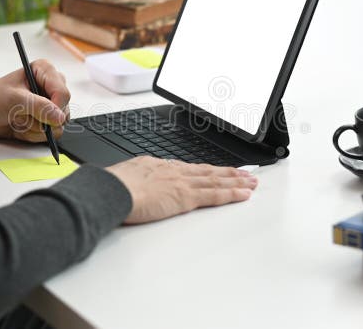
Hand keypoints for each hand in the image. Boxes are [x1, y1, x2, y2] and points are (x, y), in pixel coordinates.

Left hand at [0, 60, 70, 141]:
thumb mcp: (13, 99)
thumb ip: (38, 106)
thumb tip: (59, 117)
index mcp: (44, 71)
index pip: (63, 93)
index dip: (55, 108)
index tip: (42, 116)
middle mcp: (49, 87)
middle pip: (63, 111)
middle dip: (40, 119)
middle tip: (20, 114)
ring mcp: (49, 105)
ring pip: (58, 126)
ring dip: (34, 128)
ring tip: (17, 119)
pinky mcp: (45, 120)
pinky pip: (51, 134)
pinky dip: (33, 134)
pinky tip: (21, 126)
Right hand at [106, 156, 257, 223]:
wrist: (111, 190)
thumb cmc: (110, 188)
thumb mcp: (121, 179)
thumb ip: (131, 183)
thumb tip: (127, 186)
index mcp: (156, 166)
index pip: (187, 168)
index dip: (203, 169)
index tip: (213, 170)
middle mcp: (172, 171)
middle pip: (206, 171)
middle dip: (227, 172)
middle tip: (244, 173)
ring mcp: (181, 183)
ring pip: (215, 180)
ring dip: (236, 181)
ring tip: (251, 182)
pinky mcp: (186, 197)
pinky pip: (215, 195)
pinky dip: (232, 193)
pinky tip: (244, 194)